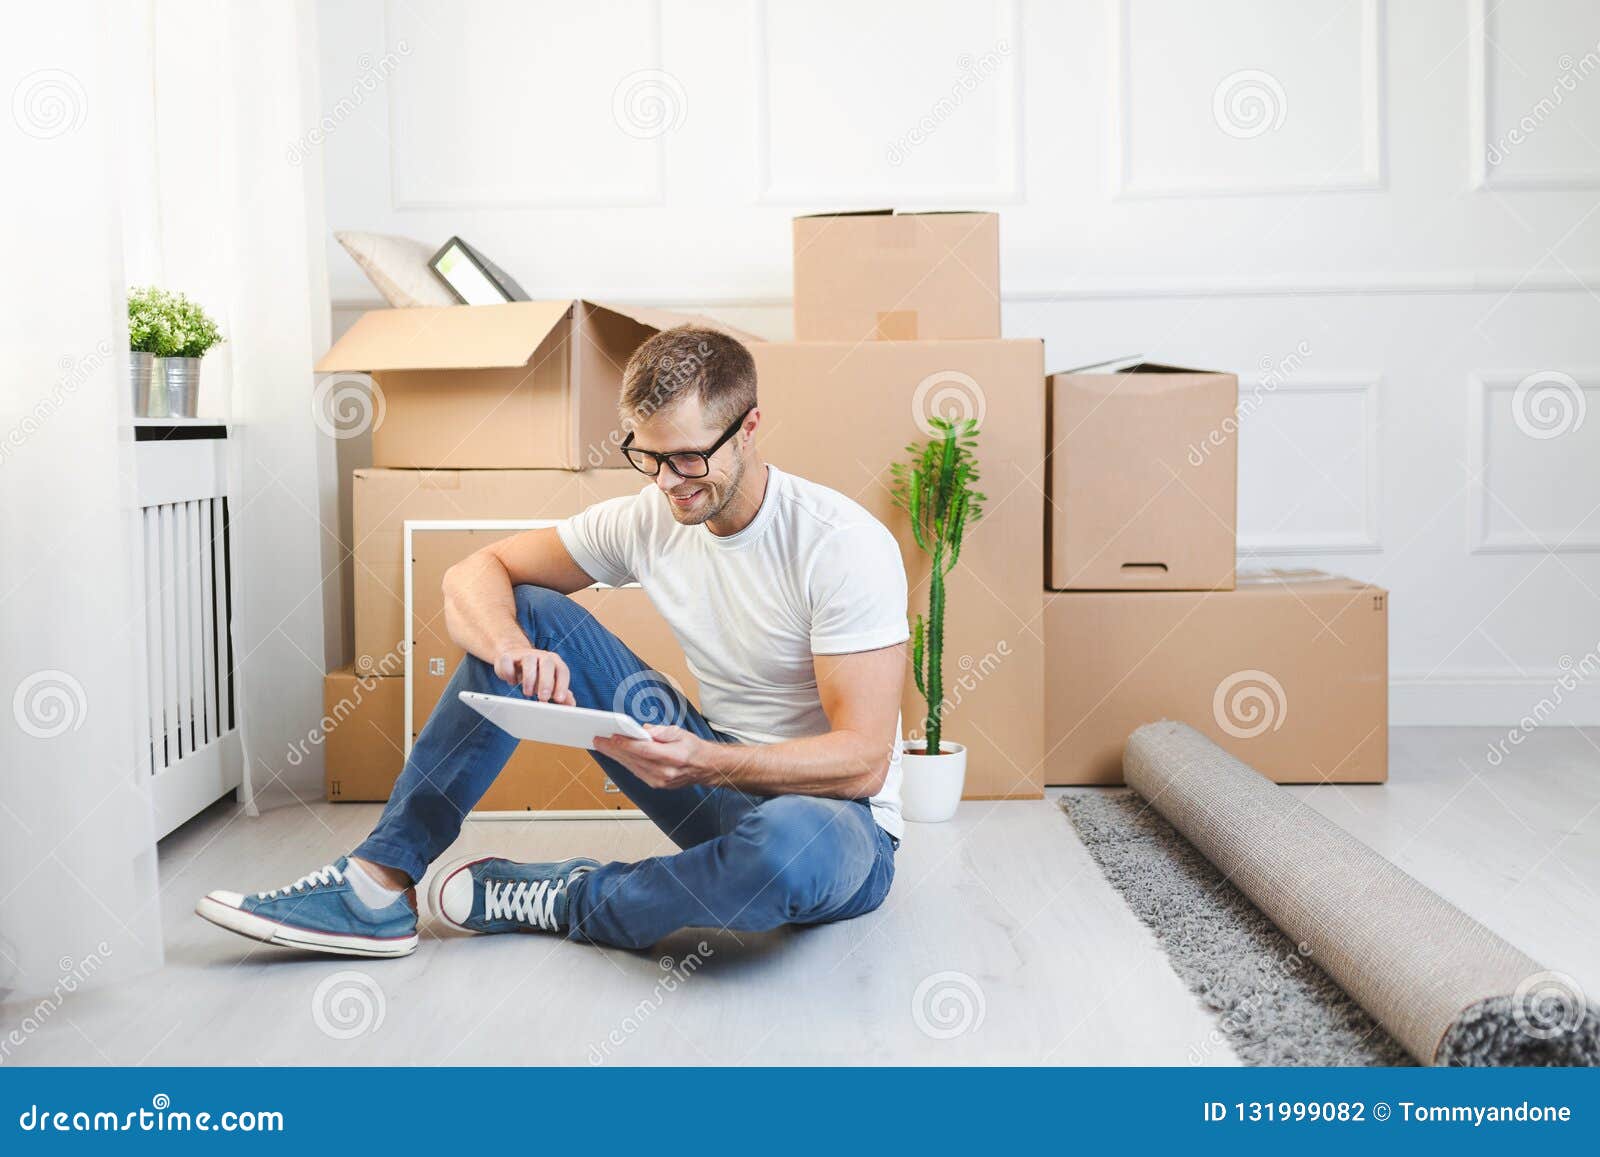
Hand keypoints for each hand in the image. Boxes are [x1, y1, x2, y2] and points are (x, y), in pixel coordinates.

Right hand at [492, 645, 575, 704]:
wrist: (514, 659)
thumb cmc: (536, 674)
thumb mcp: (550, 683)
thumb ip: (561, 693)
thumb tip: (571, 705)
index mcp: (554, 661)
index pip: (562, 671)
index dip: (562, 685)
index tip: (559, 700)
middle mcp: (541, 656)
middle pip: (547, 663)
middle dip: (546, 682)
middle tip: (543, 698)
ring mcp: (524, 654)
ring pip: (529, 661)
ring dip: (529, 678)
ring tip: (528, 693)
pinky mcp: (508, 657)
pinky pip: (508, 662)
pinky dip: (510, 673)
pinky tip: (512, 682)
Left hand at [593, 725, 712, 789]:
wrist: (706, 768)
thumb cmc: (694, 749)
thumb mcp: (680, 733)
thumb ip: (661, 731)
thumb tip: (643, 730)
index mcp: (673, 757)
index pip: (644, 750)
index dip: (626, 744)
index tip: (612, 737)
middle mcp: (665, 772)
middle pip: (634, 760)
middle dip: (614, 749)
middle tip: (598, 740)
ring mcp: (660, 781)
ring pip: (632, 767)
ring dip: (616, 756)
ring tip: (602, 746)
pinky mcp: (656, 785)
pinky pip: (636, 772)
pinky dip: (625, 763)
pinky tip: (616, 755)